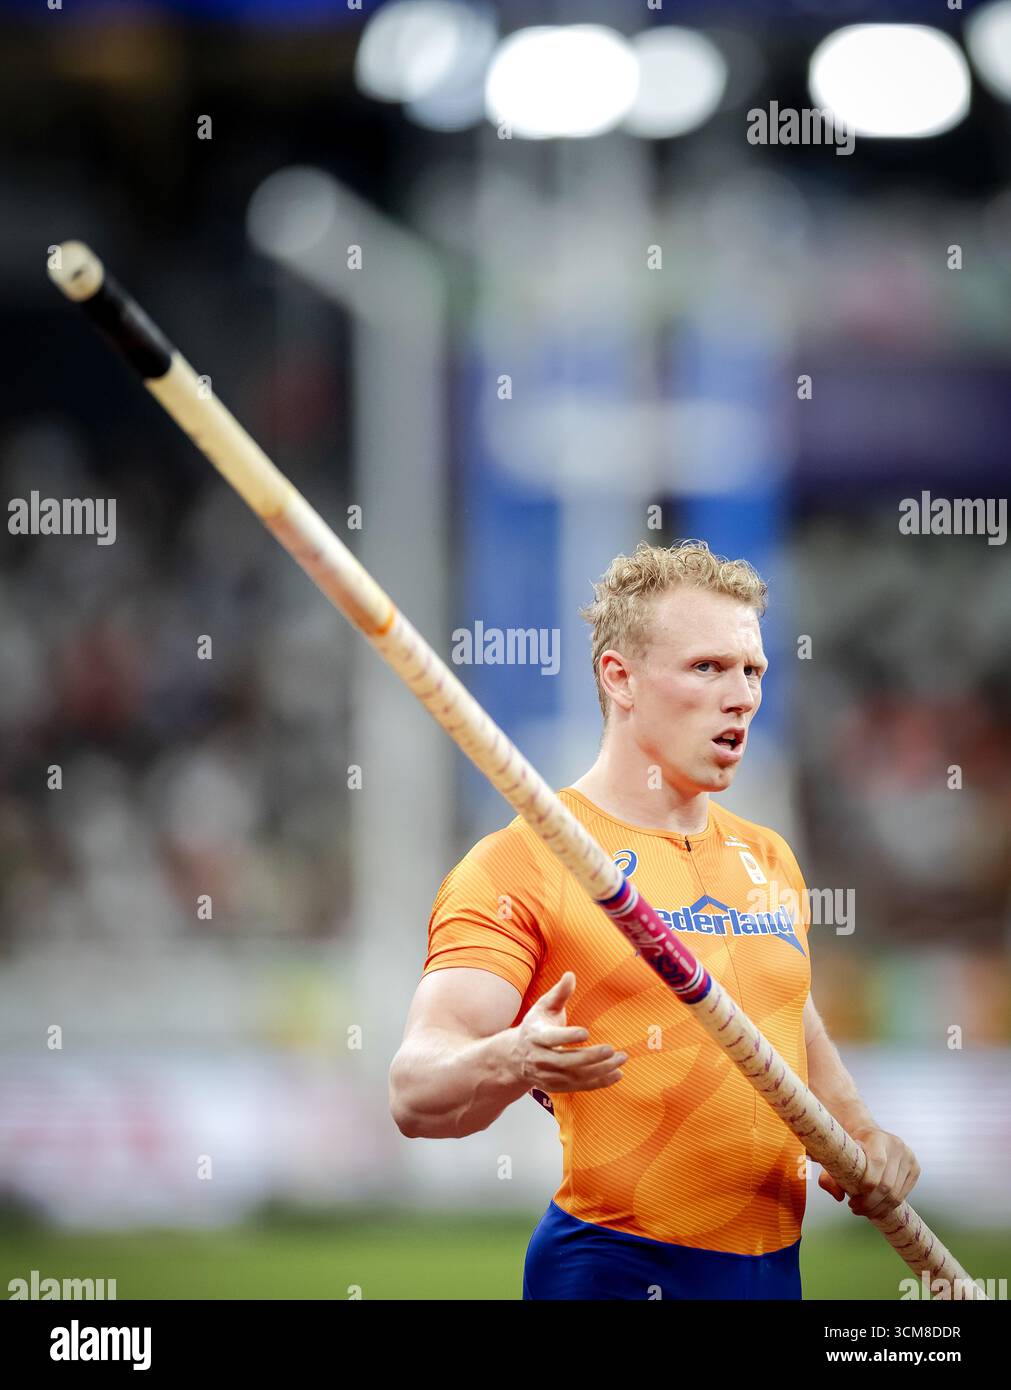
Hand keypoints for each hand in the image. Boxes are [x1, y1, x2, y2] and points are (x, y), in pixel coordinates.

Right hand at [508, 972, 625, 1094]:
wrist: (517, 1056)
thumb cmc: (536, 1026)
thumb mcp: (543, 1007)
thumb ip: (559, 993)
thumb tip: (571, 974)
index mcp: (535, 1036)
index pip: (551, 1039)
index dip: (567, 1036)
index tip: (586, 1032)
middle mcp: (540, 1059)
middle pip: (566, 1061)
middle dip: (590, 1057)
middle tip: (611, 1049)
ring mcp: (548, 1076)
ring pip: (576, 1077)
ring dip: (600, 1070)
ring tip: (621, 1059)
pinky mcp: (557, 1087)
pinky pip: (580, 1087)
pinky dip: (600, 1082)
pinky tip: (617, 1074)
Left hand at [818, 1126, 920, 1218]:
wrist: (868, 1135)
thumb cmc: (850, 1149)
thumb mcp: (836, 1157)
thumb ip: (828, 1176)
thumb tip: (838, 1197)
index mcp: (877, 1137)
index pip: (876, 1164)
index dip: (866, 1187)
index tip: (850, 1200)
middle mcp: (896, 1145)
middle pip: (887, 1185)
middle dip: (870, 1203)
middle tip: (856, 1210)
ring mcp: (909, 1156)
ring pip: (896, 1194)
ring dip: (879, 1209)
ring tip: (865, 1211)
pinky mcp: (915, 1168)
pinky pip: (903, 1195)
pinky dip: (889, 1206)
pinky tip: (877, 1209)